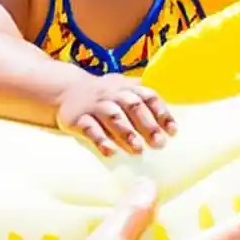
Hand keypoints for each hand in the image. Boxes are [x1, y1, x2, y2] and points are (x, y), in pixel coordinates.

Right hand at [55, 74, 175, 155]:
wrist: (66, 90)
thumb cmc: (105, 95)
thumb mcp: (123, 89)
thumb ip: (144, 100)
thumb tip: (170, 123)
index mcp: (126, 87)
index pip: (148, 96)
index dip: (161, 112)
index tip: (172, 131)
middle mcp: (112, 94)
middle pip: (132, 106)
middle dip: (147, 124)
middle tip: (159, 143)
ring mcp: (94, 105)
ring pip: (112, 116)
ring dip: (126, 132)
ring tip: (138, 149)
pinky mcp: (78, 118)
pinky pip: (89, 128)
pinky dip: (100, 140)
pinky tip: (110, 152)